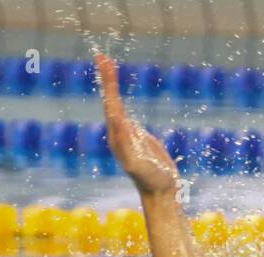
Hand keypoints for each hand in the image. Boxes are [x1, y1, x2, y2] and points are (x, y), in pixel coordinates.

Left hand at [96, 53, 180, 196]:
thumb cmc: (153, 182)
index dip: (108, 84)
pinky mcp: (135, 137)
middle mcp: (118, 134)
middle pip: (110, 101)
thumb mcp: (141, 165)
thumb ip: (130, 146)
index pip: (111, 104)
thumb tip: (120, 127)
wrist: (160, 194)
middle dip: (107, 78)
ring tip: (108, 65)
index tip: (105, 64)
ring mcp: (126, 135)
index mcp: (117, 137)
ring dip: (111, 85)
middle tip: (102, 56)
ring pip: (115, 104)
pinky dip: (119, 98)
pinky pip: (124, 112)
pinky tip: (116, 93)